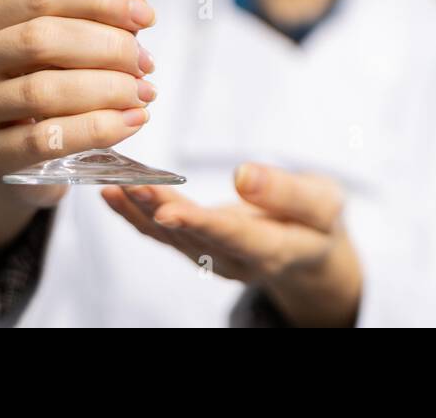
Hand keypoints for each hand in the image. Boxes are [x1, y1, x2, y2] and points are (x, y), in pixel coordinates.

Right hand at [0, 0, 157, 262]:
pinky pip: (46, 140)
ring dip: (107, 89)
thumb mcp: (61, 43)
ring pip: (43, 91)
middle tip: (144, 62)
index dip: (102, 0)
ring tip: (142, 93)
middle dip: (107, 47)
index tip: (145, 16)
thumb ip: (94, 16)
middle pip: (42, 40)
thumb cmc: (42, 82)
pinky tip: (130, 121)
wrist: (14, 153)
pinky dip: (97, 128)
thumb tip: (136, 4)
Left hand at [102, 164, 362, 326]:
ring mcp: (213, 258)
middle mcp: (235, 261)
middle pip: (192, 237)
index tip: (169, 211)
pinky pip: (164, 233)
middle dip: (158, 211)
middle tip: (130, 186)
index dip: (200, 224)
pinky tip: (113, 193)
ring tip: (112, 183)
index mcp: (273, 250)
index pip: (232, 237)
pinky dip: (137, 213)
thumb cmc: (319, 220)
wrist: (312, 249)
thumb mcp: (323, 202)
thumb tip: (244, 174)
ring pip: (171, 237)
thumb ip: (288, 192)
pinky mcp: (199, 246)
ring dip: (140, 211)